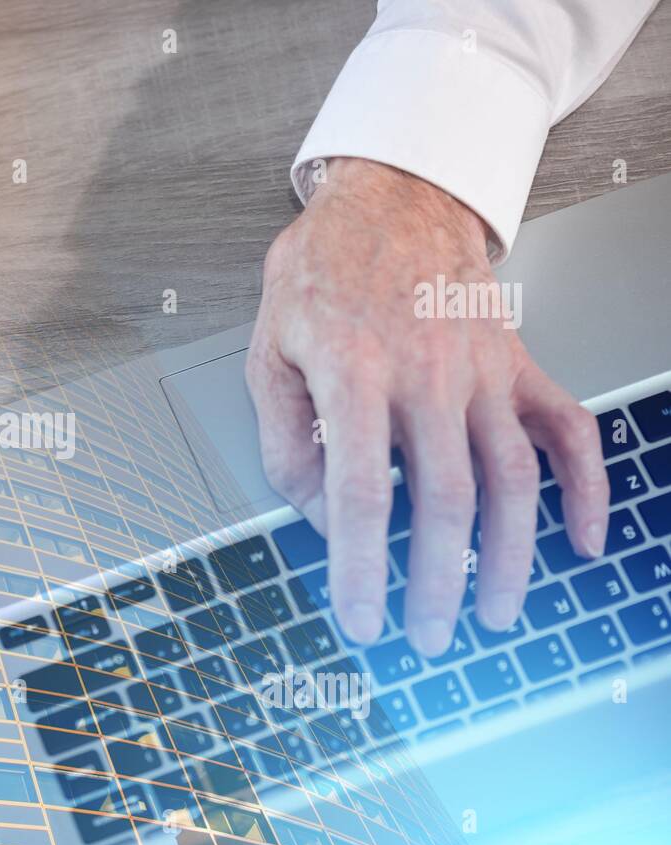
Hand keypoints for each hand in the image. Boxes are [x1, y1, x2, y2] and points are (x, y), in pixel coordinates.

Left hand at [248, 158, 608, 655]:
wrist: (395, 196)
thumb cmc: (324, 271)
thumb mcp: (268, 349)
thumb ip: (285, 438)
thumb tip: (315, 514)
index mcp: (356, 375)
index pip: (363, 495)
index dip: (363, 568)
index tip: (362, 621)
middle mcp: (429, 377)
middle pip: (446, 501)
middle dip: (438, 582)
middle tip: (429, 637)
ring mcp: (484, 371)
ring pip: (512, 479)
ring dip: (509, 557)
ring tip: (496, 613)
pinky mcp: (519, 363)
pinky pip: (567, 429)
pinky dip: (585, 488)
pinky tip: (582, 538)